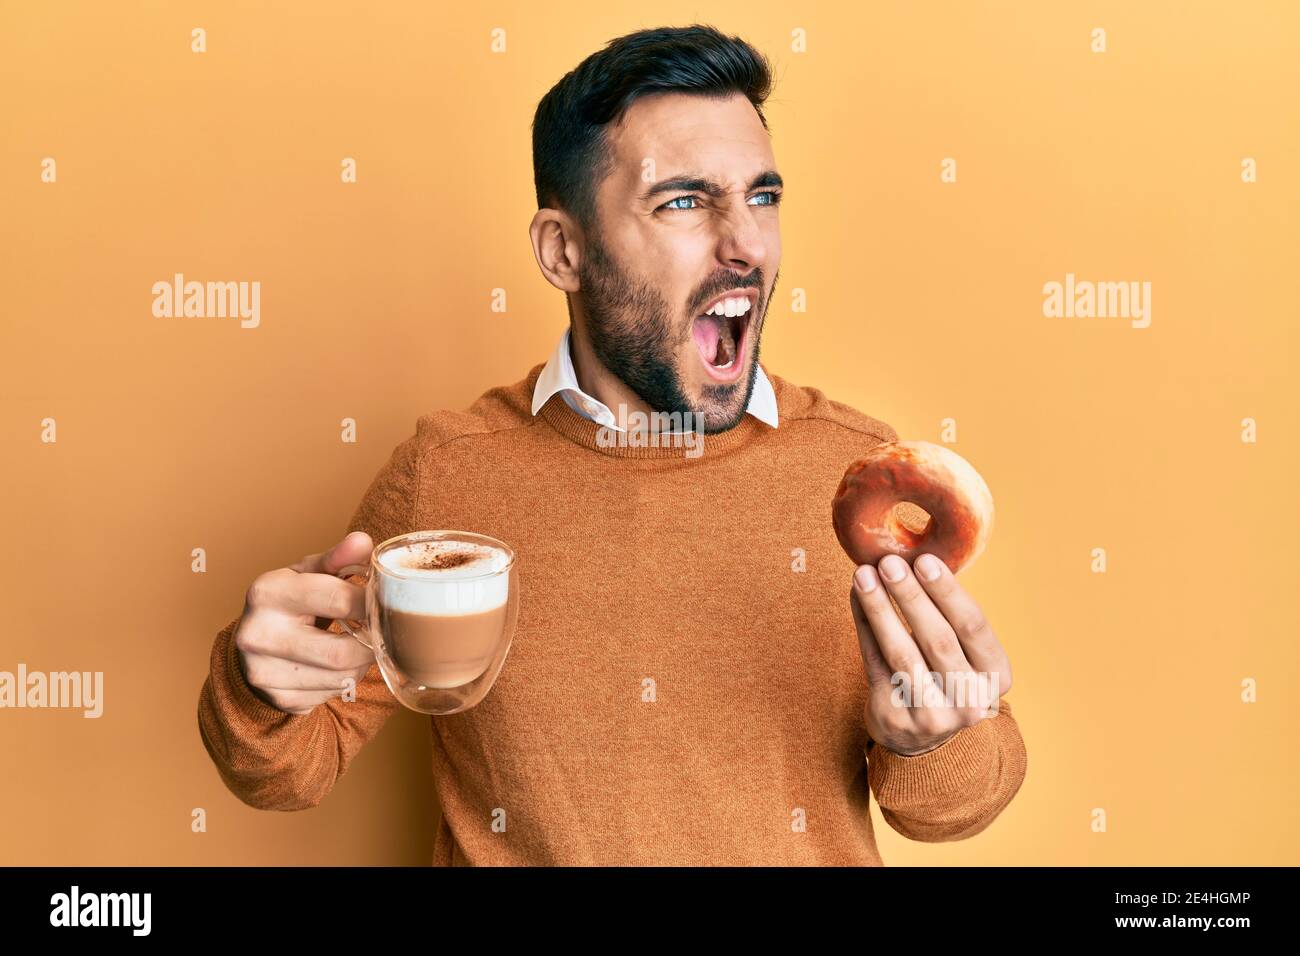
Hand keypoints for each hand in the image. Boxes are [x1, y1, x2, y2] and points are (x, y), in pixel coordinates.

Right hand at [233, 531, 376, 714]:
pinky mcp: (278, 698)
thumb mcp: (309, 571)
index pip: (339, 601)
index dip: (372, 603)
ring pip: (341, 678)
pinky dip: (345, 680)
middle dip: (371, 643)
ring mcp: (264, 672)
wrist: (255, 639)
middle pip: (341, 652)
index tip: (384, 602)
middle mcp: (258, 635)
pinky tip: (337, 664)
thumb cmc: (291, 599)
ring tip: (358, 644)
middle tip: (380, 631)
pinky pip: (331, 695)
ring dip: (361, 663)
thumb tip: (363, 543)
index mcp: (267, 592)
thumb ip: (338, 558)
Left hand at [850, 552, 1011, 756]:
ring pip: (901, 652)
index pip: (974, 626)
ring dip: (880, 608)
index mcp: (996, 675)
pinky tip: (857, 597)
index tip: (924, 560)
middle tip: (889, 563)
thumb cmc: (944, 673)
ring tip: (863, 575)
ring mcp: (933, 714)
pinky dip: (864, 626)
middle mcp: (970, 699)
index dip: (948, 592)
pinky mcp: (895, 718)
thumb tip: (911, 559)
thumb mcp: (964, 652)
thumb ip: (946, 614)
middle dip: (911, 596)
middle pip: (938, 639)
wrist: (923, 738)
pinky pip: (874, 662)